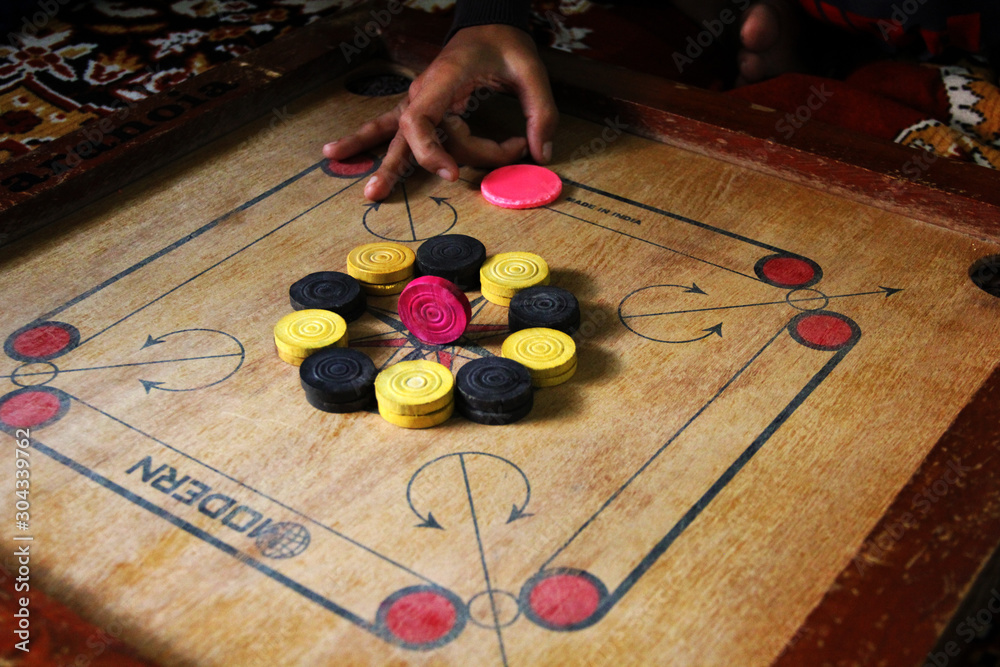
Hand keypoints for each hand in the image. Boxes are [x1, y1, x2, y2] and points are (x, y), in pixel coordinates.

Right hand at [323, 24, 557, 200]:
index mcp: (445, 79)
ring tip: (365, 190)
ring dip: (377, 159)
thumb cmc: (504, 46)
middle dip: (415, 165)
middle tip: (432, 187)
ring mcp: (418, 100)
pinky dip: (367, 140)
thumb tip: (541, 153)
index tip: (455, 172)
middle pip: (413, 136)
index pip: (422, 120)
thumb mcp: (531, 71)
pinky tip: (338, 152)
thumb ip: (541, 112)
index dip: (431, 150)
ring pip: (393, 135)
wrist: (487, 26)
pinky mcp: (420, 108)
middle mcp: (424, 92)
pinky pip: (391, 128)